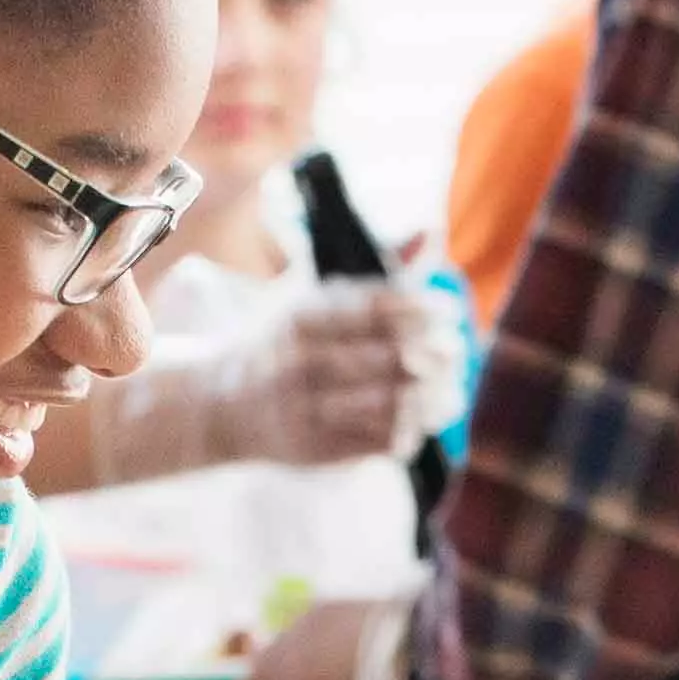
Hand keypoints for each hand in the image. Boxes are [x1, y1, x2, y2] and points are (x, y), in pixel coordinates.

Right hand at [89, 283, 457, 480]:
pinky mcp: (315, 448)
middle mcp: (301, 362)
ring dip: (431, 397)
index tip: (448, 311)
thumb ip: (375, 271)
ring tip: (450, 390)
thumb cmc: (283, 342)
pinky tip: (424, 420)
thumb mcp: (314, 296)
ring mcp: (307, 408)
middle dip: (435, 354)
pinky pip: (378, 442)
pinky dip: (411, 430)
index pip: (376, 309)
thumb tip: (429, 232)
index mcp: (302, 316)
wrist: (222, 404)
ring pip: (390, 403)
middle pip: (390, 357)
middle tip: (456, 352)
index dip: (421, 309)